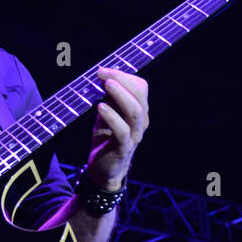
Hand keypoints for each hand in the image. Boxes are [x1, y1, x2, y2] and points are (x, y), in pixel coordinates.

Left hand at [85, 68, 148, 188]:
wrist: (104, 170)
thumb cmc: (105, 139)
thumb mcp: (106, 115)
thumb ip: (107, 98)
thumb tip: (102, 76)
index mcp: (139, 111)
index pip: (140, 87)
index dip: (123, 75)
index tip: (103, 70)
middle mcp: (140, 122)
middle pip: (140, 94)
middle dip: (121, 80)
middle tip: (102, 73)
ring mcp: (134, 135)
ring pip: (135, 111)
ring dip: (120, 95)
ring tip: (106, 85)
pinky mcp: (123, 148)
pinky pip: (122, 130)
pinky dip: (112, 117)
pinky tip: (100, 107)